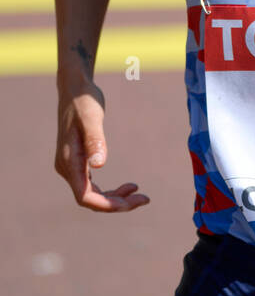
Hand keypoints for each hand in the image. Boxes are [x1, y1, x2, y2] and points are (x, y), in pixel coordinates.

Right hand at [55, 78, 149, 211]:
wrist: (75, 90)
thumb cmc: (84, 101)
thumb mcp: (92, 118)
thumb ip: (95, 141)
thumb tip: (99, 165)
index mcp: (69, 162)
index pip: (85, 197)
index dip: (107, 205)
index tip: (133, 202)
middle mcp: (67, 168)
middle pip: (91, 199)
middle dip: (117, 203)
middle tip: (145, 199)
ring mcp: (71, 166)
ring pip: (92, 195)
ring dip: (115, 198)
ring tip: (140, 193)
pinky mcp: (78, 162)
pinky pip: (93, 186)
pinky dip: (111, 190)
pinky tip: (130, 186)